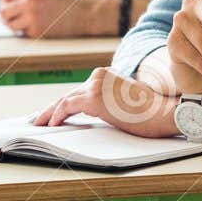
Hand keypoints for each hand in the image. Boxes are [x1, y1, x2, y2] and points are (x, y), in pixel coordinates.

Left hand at [0, 0, 83, 36]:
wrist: (85, 14)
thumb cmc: (65, 1)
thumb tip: (3, 1)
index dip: (6, 3)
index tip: (10, 9)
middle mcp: (29, 0)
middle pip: (3, 11)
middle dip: (6, 17)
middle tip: (12, 20)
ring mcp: (32, 16)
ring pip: (11, 25)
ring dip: (16, 26)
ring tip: (25, 25)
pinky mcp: (37, 31)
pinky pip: (24, 33)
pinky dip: (28, 32)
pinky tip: (39, 28)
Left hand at [32, 67, 178, 137]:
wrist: (163, 112)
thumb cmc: (150, 113)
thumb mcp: (125, 103)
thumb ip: (107, 103)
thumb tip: (91, 116)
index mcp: (106, 75)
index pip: (79, 91)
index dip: (62, 103)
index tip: (51, 113)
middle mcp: (98, 76)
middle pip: (68, 94)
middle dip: (51, 108)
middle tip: (38, 119)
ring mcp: (95, 85)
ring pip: (64, 100)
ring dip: (49, 113)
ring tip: (39, 124)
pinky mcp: (93, 98)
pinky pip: (67, 107)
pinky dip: (56, 116)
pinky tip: (51, 125)